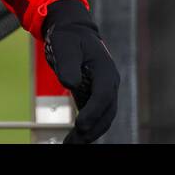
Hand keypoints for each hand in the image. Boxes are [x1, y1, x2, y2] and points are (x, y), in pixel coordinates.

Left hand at [41, 0, 119, 143]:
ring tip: (72, 144)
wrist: (72, 30)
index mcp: (105, 69)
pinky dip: (87, 127)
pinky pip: (94, 114)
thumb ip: (68, 63)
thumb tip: (70, 83)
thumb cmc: (68, 36)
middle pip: (107, 112)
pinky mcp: (94, 94)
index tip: (79, 125)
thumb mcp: (65, 44)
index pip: (103, 95)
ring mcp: (104, 89)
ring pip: (103, 116)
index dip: (93, 112)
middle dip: (93, 129)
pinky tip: (74, 139)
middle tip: (76, 142)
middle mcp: (109, 82)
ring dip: (90, 132)